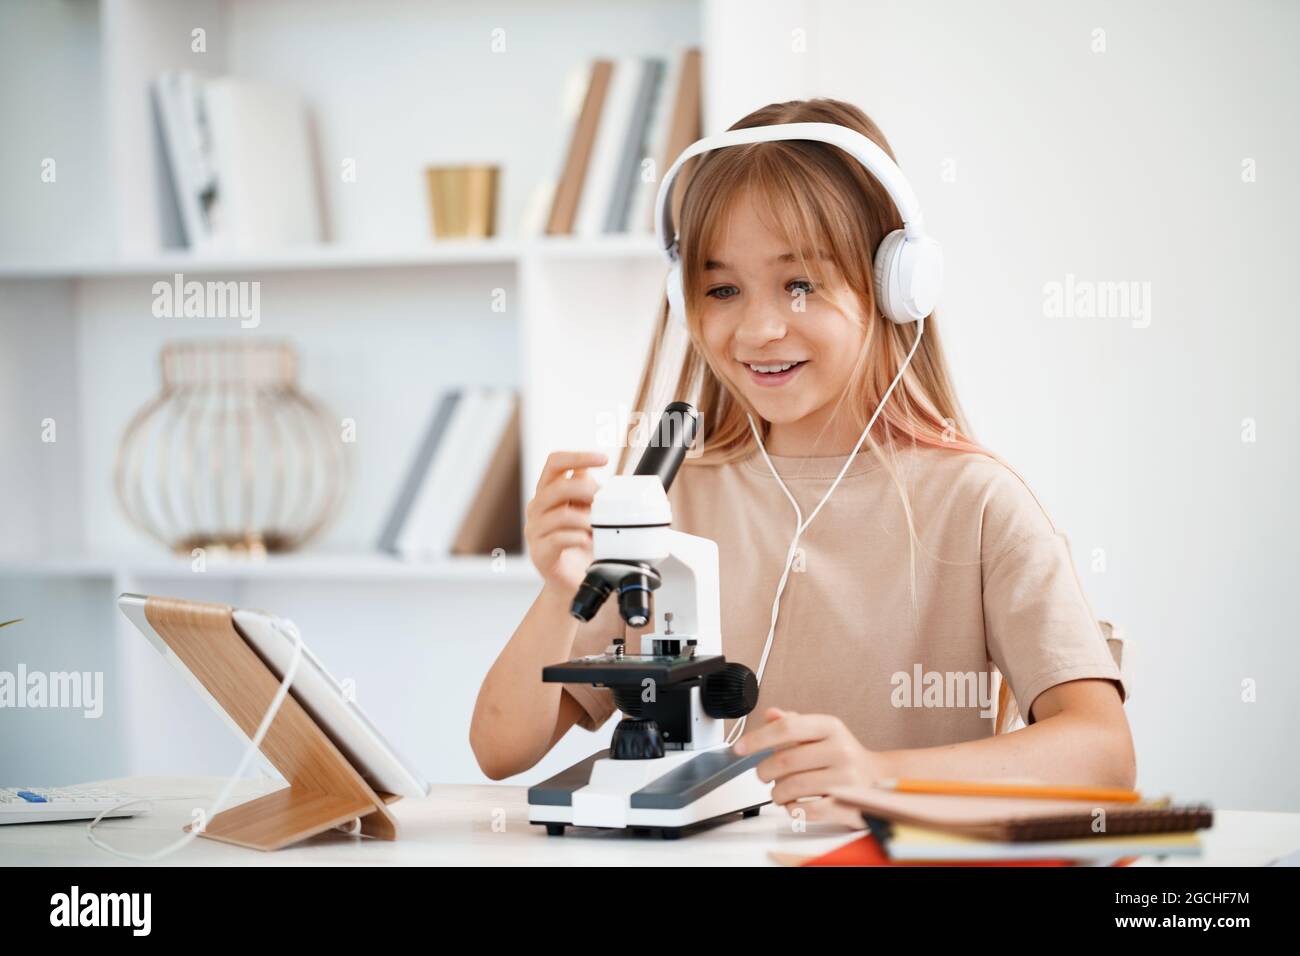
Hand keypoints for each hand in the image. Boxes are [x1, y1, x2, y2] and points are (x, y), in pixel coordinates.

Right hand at [524, 450, 606, 595]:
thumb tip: (618, 475)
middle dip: (587, 491)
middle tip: (605, 502)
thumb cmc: (580, 544)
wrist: (570, 581)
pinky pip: (559, 539)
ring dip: (587, 519)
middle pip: (557, 486)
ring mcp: (535, 531)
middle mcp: (537, 508)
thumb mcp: (588, 512)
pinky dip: (579, 538)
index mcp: (548, 492)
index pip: (555, 463)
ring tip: (601, 528)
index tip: (603, 458)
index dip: (578, 457)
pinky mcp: (540, 553)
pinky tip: (590, 541)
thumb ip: (593, 492)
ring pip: (560, 514)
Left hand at [734, 706, 881, 826]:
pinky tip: (793, 803)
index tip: (739, 748)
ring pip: (792, 787)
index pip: (787, 728)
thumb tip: (770, 714)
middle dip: (765, 771)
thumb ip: (794, 725)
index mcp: (831, 727)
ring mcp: (846, 779)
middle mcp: (840, 750)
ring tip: (779, 791)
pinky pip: (806, 810)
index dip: (758, 738)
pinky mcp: (847, 805)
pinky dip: (792, 809)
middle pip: (785, 761)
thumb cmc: (843, 755)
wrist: (880, 779)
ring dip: (777, 793)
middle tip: (763, 775)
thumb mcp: (822, 733)